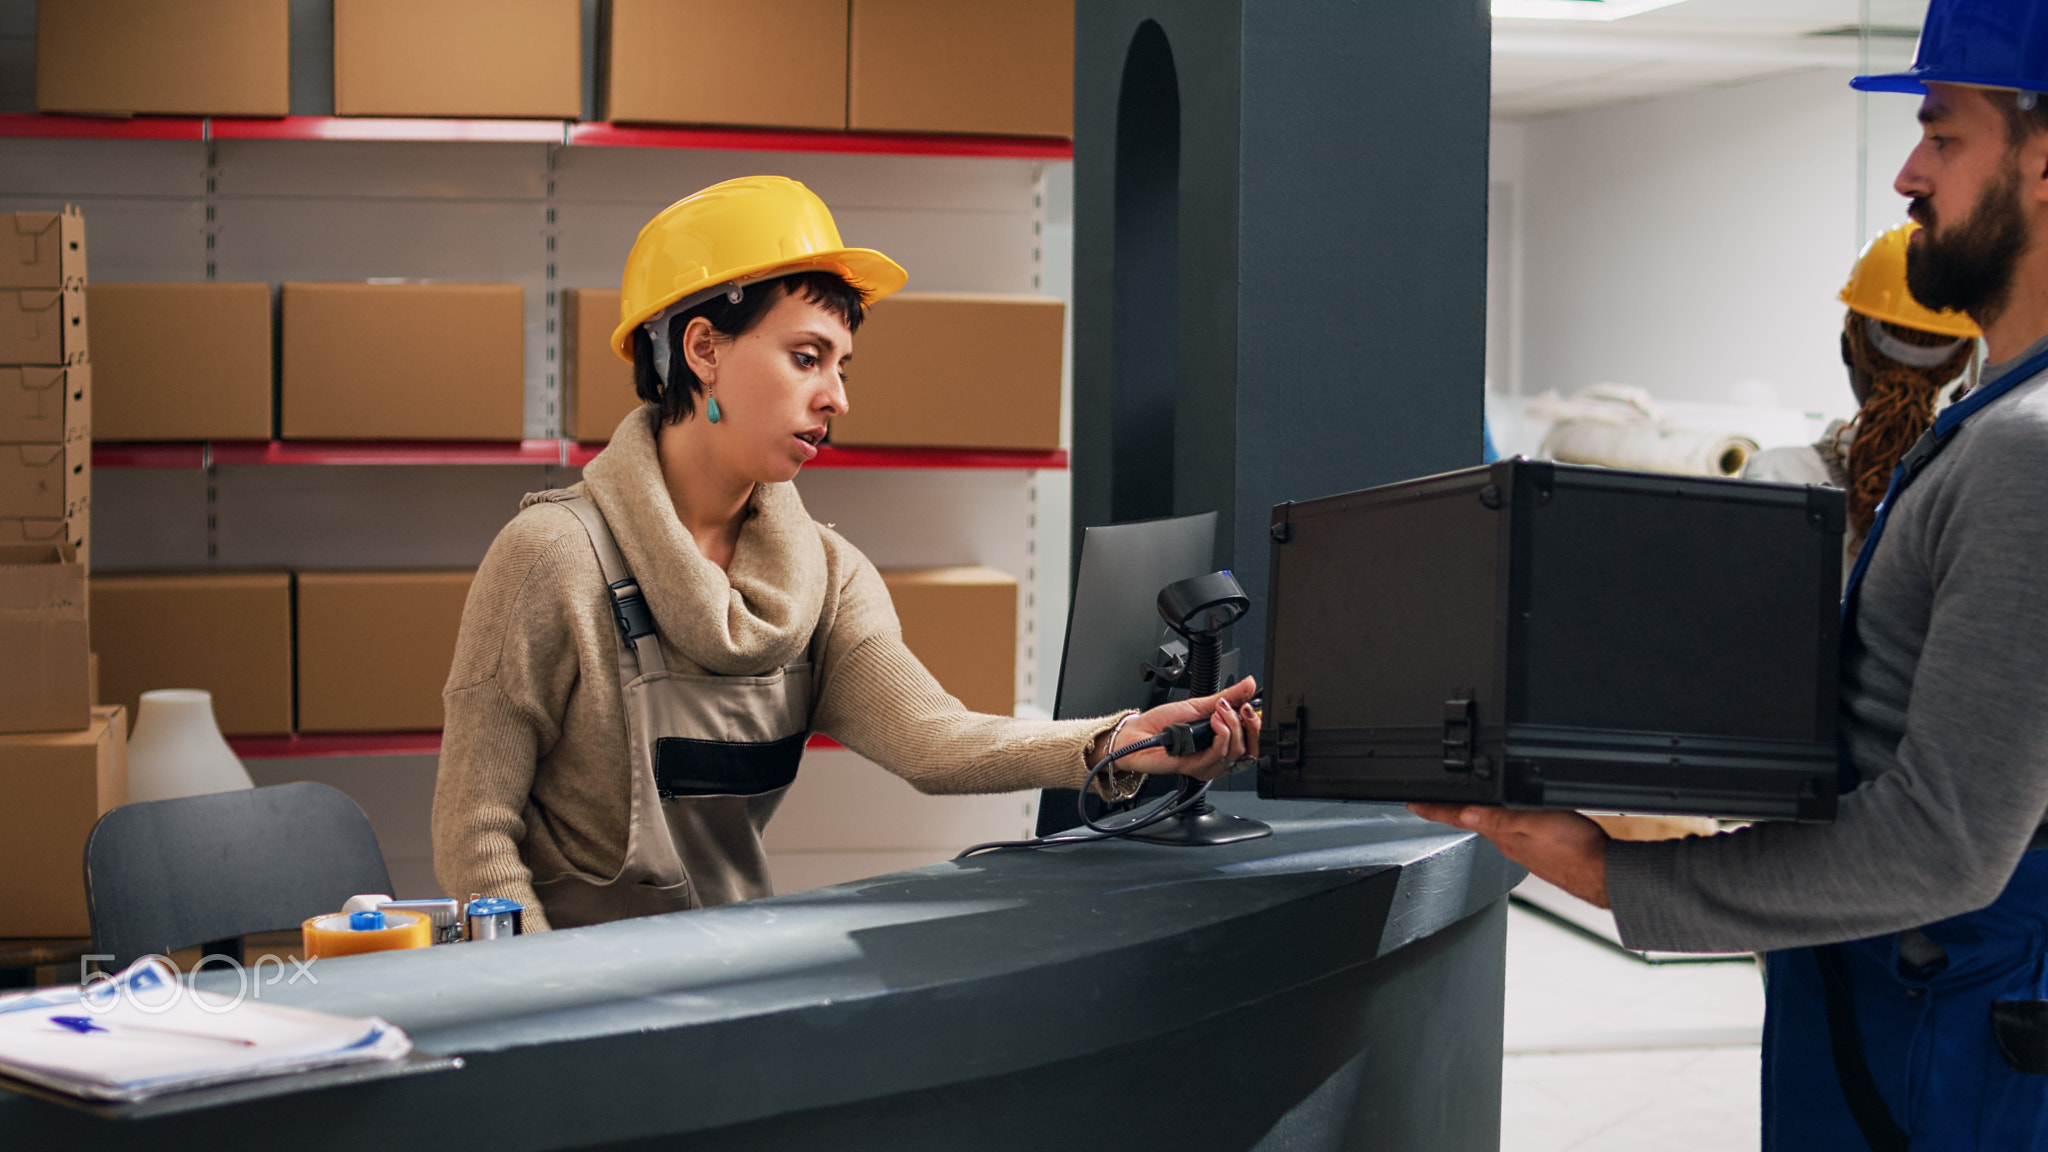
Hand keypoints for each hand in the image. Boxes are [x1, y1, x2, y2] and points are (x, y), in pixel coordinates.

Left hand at [1099, 676, 1262, 781]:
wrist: (1138, 733)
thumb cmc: (1163, 722)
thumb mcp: (1201, 703)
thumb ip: (1228, 696)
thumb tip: (1249, 683)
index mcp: (1222, 741)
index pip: (1253, 741)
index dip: (1258, 726)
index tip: (1252, 708)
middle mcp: (1218, 755)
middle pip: (1251, 750)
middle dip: (1249, 726)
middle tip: (1239, 708)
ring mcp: (1209, 763)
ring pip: (1237, 752)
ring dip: (1231, 726)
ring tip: (1217, 711)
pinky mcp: (1198, 769)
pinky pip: (1220, 755)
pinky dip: (1220, 734)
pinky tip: (1211, 722)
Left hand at [1408, 804, 1611, 907]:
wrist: (1606, 874)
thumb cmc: (1577, 850)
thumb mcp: (1535, 822)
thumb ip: (1500, 816)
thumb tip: (1466, 812)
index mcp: (1503, 835)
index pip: (1459, 819)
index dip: (1433, 810)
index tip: (1411, 804)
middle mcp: (1509, 844)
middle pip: (1472, 822)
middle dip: (1451, 812)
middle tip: (1432, 803)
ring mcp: (1524, 850)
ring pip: (1493, 829)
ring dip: (1476, 817)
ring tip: (1463, 808)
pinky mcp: (1541, 853)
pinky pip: (1513, 835)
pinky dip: (1502, 824)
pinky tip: (1509, 820)